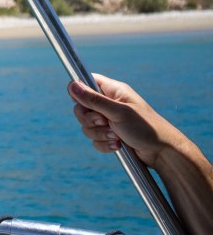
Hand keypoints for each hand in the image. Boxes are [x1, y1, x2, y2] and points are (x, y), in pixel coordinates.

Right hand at [68, 73, 182, 167]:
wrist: (163, 153)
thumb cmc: (146, 127)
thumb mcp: (118, 112)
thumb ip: (93, 100)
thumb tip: (71, 85)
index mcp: (113, 91)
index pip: (87, 82)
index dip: (79, 90)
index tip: (79, 101)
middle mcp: (109, 104)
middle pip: (81, 107)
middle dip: (90, 119)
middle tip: (104, 121)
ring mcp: (109, 121)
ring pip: (87, 126)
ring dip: (99, 133)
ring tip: (116, 136)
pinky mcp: (110, 136)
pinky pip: (95, 139)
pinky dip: (103, 144)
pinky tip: (117, 145)